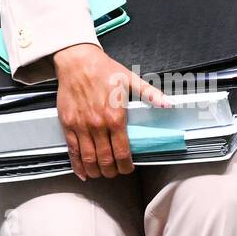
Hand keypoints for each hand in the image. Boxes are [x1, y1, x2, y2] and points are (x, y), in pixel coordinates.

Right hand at [53, 42, 171, 179]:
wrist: (77, 61)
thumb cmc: (103, 69)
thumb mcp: (130, 79)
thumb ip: (150, 94)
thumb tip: (168, 103)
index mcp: (115, 117)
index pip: (122, 152)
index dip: (126, 166)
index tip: (128, 168)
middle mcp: (98, 125)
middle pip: (105, 160)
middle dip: (112, 171)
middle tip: (116, 173)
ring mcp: (81, 126)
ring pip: (89, 159)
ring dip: (96, 171)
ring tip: (101, 173)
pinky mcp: (68, 125)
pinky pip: (72, 151)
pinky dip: (77, 165)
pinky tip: (83, 172)